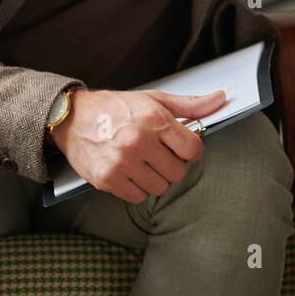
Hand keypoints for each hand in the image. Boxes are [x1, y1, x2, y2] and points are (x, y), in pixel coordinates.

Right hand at [52, 88, 228, 204]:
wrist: (73, 118)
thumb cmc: (117, 108)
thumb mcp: (154, 100)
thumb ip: (190, 105)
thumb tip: (221, 99)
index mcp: (154, 119)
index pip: (193, 149)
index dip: (190, 150)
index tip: (181, 147)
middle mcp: (139, 141)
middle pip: (178, 172)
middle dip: (172, 164)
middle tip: (158, 154)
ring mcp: (122, 162)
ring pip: (160, 187)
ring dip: (155, 177)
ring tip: (142, 162)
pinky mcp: (107, 179)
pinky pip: (138, 196)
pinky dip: (137, 188)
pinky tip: (129, 171)